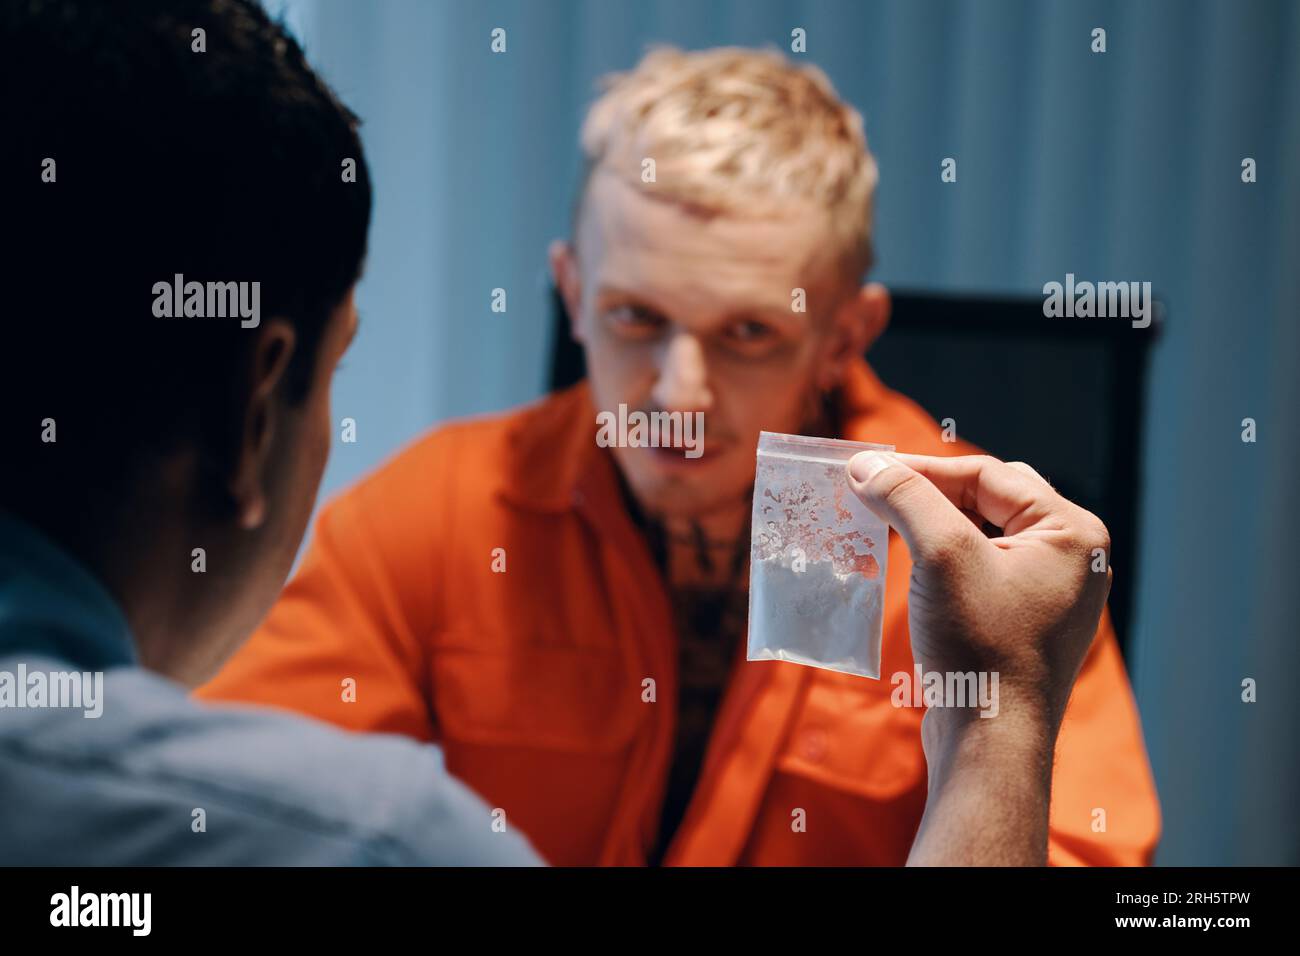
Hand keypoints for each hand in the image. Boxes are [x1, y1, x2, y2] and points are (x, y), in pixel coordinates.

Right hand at [847, 452, 1112, 863]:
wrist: (989, 742)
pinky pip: (981, 572)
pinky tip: (909, 568)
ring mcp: (1051, 595)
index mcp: (1073, 533)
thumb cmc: (979, 645)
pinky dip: (942, 562)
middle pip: (989, 500)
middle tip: (879, 495)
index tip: (869, 473)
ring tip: (886, 527)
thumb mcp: (940, 555)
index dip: (924, 470)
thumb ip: (906, 497)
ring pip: (983, 536)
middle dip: (931, 495)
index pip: (988, 475)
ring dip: (933, 528)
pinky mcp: (1024, 625)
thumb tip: (864, 462)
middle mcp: (1073, 559)